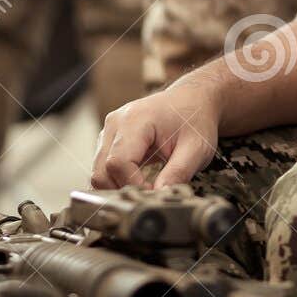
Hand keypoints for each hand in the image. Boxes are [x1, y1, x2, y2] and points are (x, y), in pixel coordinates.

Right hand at [91, 77, 221, 189]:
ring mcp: (109, 130)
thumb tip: (159, 196)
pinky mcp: (110, 139)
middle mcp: (115, 123)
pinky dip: (118, 180)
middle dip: (124, 189)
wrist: (192, 99)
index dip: (134, 185)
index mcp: (135, 120)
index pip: (118, 163)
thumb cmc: (194, 119)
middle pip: (102, 171)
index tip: (155, 193)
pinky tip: (140, 180)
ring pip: (99, 172)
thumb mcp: (196, 148)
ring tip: (148, 186)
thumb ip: (178, 173)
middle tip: (151, 194)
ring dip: (120, 186)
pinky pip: (104, 168)